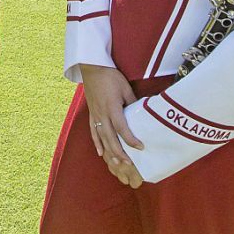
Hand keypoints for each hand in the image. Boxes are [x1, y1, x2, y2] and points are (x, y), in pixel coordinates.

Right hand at [81, 63, 144, 186]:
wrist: (92, 68)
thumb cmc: (111, 77)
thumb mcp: (125, 88)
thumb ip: (133, 102)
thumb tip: (143, 114)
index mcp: (112, 107)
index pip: (122, 128)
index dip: (131, 139)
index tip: (140, 147)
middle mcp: (102, 114)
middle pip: (110, 138)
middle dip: (120, 153)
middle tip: (129, 164)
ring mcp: (95, 116)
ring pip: (101, 138)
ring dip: (109, 152)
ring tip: (116, 164)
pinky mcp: (91, 115)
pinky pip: (93, 132)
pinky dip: (97, 144)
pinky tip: (101, 153)